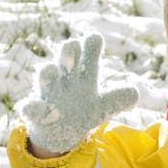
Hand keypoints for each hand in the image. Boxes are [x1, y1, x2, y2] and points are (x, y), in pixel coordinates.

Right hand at [19, 34, 138, 153]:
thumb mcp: (102, 106)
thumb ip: (117, 99)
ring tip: (51, 70)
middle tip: (73, 44)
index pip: (86, 55)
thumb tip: (135, 94)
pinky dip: (32, 107)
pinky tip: (33, 108)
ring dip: (48, 73)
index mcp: (81, 75)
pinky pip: (31, 107)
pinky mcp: (36, 110)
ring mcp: (48, 93)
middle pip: (64, 59)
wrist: (58, 129)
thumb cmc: (80, 109)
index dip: (90, 46)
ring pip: (46, 77)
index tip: (95, 38)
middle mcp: (64, 78)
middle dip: (68, 53)